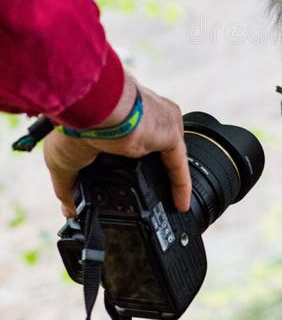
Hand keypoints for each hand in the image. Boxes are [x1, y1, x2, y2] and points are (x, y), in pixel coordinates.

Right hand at [44, 74, 190, 216]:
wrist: (89, 110)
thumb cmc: (73, 124)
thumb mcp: (63, 161)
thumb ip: (70, 187)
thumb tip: (70, 209)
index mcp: (115, 114)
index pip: (127, 139)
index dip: (125, 162)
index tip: (124, 186)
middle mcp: (139, 114)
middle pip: (151, 147)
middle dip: (150, 171)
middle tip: (151, 199)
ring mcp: (156, 122)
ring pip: (166, 154)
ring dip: (167, 177)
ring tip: (168, 203)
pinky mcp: (168, 131)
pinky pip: (178, 163)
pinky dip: (180, 185)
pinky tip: (180, 205)